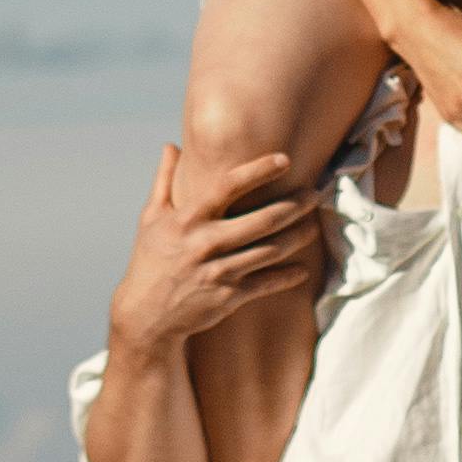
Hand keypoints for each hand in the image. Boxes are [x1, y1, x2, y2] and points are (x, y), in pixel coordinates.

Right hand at [111, 143, 329, 357]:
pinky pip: (266, 284)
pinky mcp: (228, 297)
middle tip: (316, 193)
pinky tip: (303, 269)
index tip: (284, 159)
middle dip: (294, 205)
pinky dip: (287, 276)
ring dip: (298, 237)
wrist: (145, 315)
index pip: (227, 187)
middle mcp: (205, 243)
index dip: (257, 171)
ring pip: (270, 251)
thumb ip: (164, 180)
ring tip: (315, 225)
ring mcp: (218, 271)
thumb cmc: (150, 260)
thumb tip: (170, 146)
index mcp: (187, 219)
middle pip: (261, 220)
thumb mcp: (151, 218)